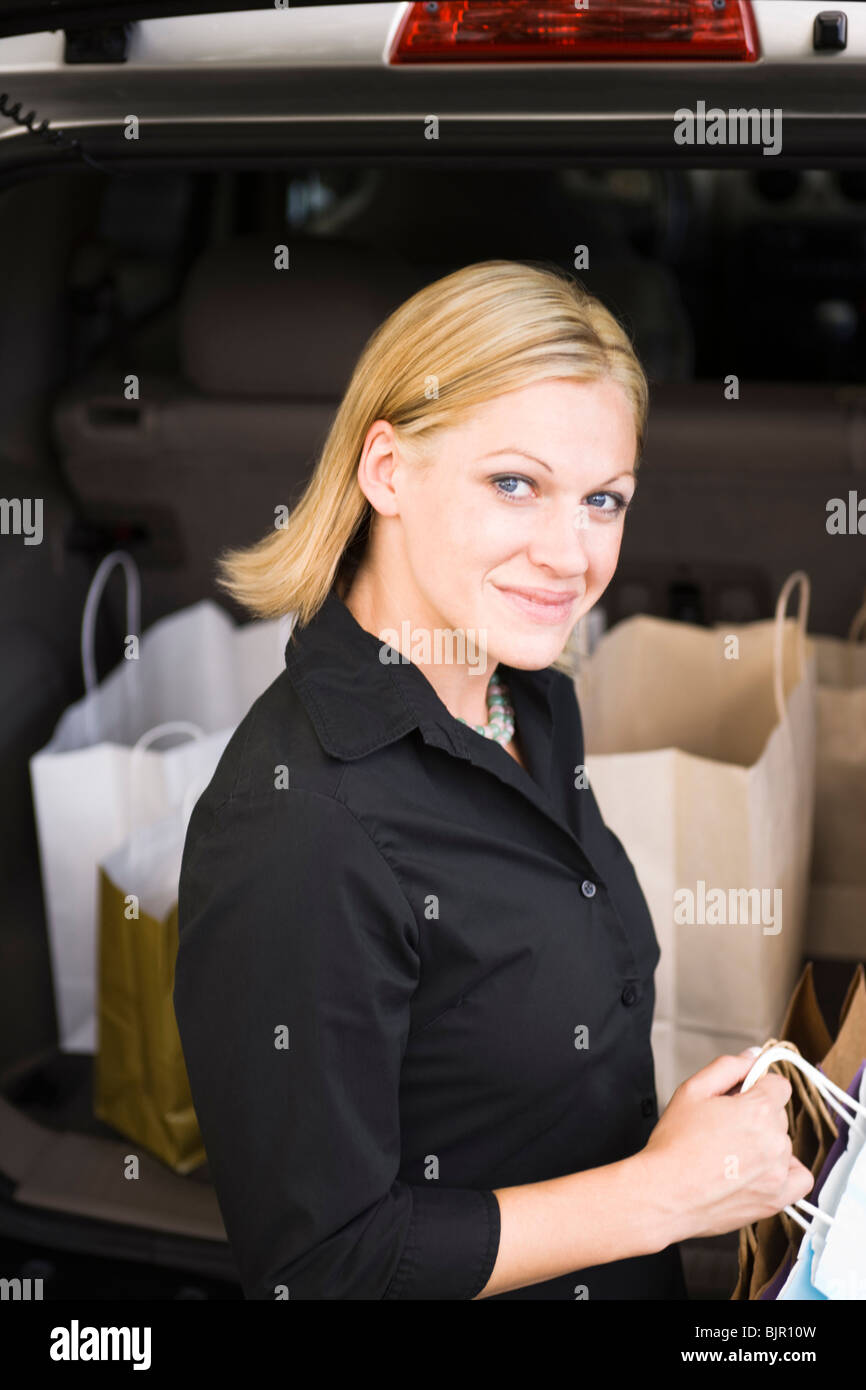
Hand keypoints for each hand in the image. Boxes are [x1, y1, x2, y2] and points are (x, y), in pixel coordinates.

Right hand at [640, 1050, 814, 1243]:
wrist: (664, 1194)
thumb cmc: (674, 1144)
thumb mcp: (692, 1090)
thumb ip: (728, 1067)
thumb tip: (753, 1056)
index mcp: (758, 1109)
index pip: (778, 1085)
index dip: (756, 1086)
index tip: (739, 1096)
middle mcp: (775, 1140)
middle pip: (778, 1114)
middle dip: (755, 1114)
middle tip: (723, 1126)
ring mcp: (778, 1172)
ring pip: (782, 1144)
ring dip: (764, 1143)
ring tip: (731, 1154)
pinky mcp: (776, 1199)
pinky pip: (800, 1178)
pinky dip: (785, 1171)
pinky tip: (760, 1170)